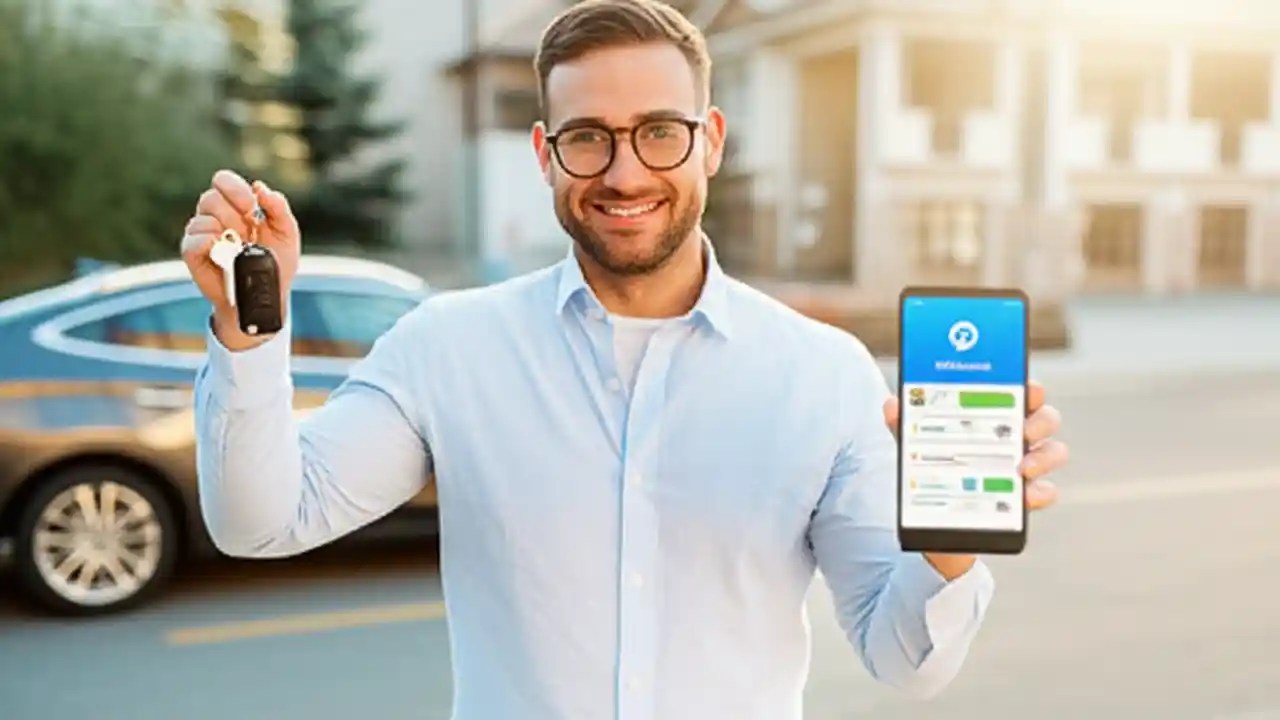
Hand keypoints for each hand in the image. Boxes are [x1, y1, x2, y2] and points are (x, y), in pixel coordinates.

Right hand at [179, 169, 300, 349]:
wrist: (267, 295)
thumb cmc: (276, 262)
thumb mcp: (287, 233)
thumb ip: (278, 207)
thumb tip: (260, 187)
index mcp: (237, 206)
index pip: (223, 181)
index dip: (234, 188)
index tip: (251, 207)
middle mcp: (216, 216)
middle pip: (210, 198)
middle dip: (233, 215)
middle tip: (249, 233)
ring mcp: (203, 235)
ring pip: (202, 219)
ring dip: (225, 233)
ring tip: (240, 250)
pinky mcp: (193, 255)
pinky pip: (192, 241)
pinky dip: (208, 244)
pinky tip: (224, 253)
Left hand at [883, 380, 1067, 576]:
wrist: (934, 516)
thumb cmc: (932, 467)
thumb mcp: (914, 444)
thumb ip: (904, 424)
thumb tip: (892, 405)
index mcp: (994, 416)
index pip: (1022, 393)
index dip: (1031, 388)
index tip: (1028, 389)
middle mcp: (1016, 438)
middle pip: (1046, 419)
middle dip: (1041, 420)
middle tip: (1023, 429)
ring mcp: (1025, 467)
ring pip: (1054, 452)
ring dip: (1045, 456)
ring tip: (1022, 467)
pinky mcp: (1026, 498)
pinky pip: (1046, 492)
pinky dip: (1040, 492)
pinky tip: (1024, 495)